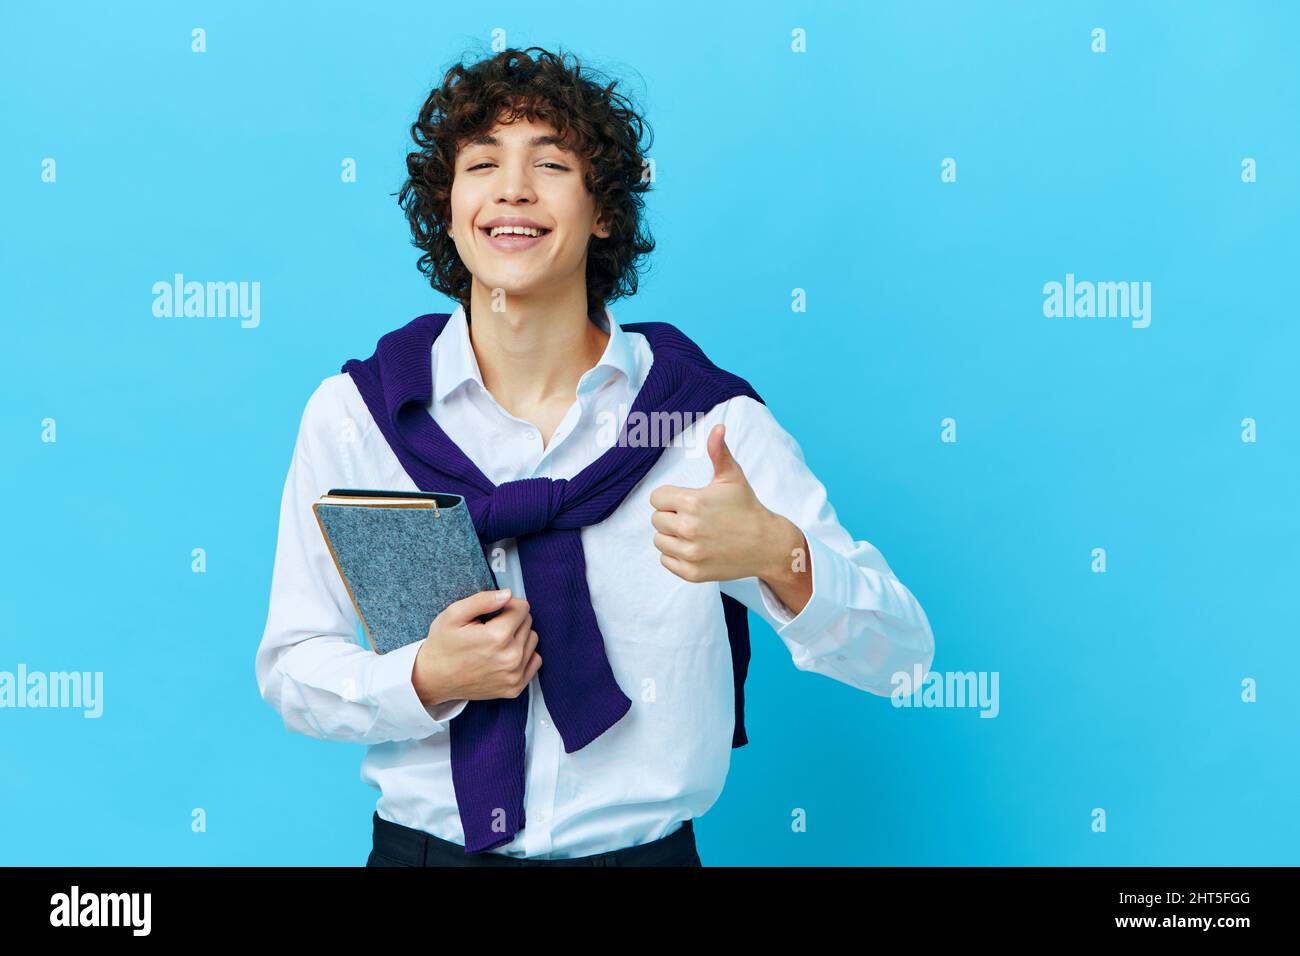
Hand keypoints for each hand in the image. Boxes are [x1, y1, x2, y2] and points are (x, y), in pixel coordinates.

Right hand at [412, 589, 541, 706]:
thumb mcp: (454, 614)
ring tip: (496, 642)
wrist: (433, 679)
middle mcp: (510, 658)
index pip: (522, 607)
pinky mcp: (515, 688)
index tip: (493, 613)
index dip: (507, 606)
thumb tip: (507, 594)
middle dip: (512, 620)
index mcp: (497, 637)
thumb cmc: (442, 644)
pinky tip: (505, 655)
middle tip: (490, 628)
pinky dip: (524, 655)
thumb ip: (483, 600)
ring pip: (532, 640)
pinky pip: (535, 661)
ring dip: (519, 637)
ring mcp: (514, 675)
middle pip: (528, 623)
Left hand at [649, 423, 789, 583]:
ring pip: (659, 540)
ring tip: (694, 532)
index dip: (670, 497)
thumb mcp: (732, 477)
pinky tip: (695, 547)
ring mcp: (690, 553)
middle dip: (671, 516)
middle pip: (656, 519)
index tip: (687, 501)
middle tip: (693, 517)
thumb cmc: (746, 507)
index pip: (656, 498)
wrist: (766, 544)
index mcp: (693, 502)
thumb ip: (719, 451)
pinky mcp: (692, 573)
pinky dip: (675, 555)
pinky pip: (665, 561)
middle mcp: (689, 529)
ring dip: (671, 536)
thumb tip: (718, 427)